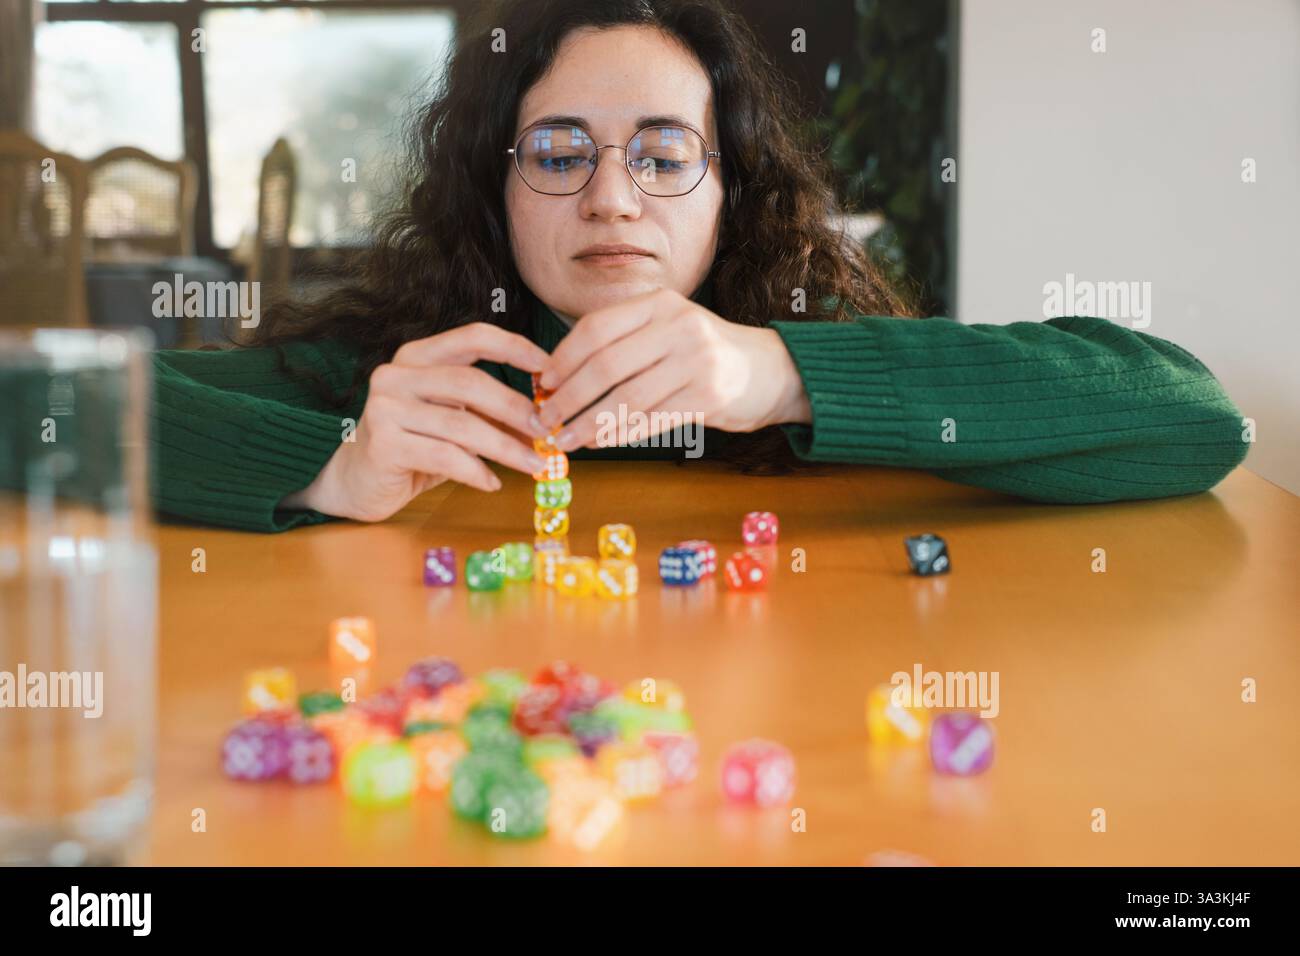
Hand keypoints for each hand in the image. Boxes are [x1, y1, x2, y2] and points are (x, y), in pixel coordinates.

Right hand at [281, 323, 551, 521]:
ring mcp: (385, 407)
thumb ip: (488, 413)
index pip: (473, 337)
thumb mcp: (452, 423)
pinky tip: (492, 483)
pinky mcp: (382, 443)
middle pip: (471, 382)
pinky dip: (476, 471)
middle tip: (548, 433)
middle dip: (517, 409)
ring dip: (507, 448)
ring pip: (462, 424)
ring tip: (535, 465)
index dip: (515, 348)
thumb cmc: (412, 448)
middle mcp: (396, 374)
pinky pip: (444, 456)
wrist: (354, 482)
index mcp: (416, 357)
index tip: (549, 369)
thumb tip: (544, 418)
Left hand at [536, 287, 810, 450]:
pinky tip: (601, 442)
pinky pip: (652, 419)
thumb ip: (622, 343)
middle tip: (546, 420)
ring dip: (590, 424)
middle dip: (569, 397)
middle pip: (606, 365)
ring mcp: (696, 360)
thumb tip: (558, 377)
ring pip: (627, 398)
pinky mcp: (709, 396)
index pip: (596, 328)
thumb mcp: (666, 330)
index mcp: (659, 305)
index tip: (543, 384)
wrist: (768, 370)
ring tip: (567, 439)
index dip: (563, 358)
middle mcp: (678, 326)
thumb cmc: (703, 354)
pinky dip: (621, 434)